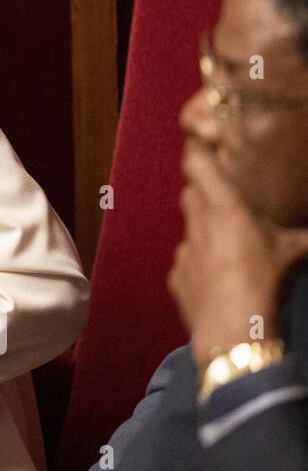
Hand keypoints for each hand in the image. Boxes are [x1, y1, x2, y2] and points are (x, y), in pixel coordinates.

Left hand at [168, 139, 307, 363]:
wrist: (230, 328)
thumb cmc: (263, 282)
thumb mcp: (292, 253)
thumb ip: (306, 236)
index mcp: (224, 207)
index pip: (196, 164)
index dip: (195, 152)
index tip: (199, 142)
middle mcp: (198, 222)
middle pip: (191, 192)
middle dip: (204, 191)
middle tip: (225, 195)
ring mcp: (183, 249)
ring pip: (189, 226)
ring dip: (204, 227)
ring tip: (227, 240)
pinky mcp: (176, 274)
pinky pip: (186, 260)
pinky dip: (199, 261)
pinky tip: (218, 274)